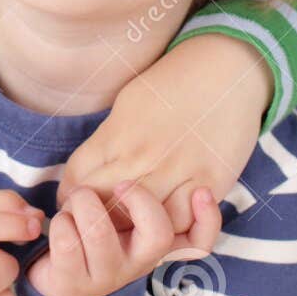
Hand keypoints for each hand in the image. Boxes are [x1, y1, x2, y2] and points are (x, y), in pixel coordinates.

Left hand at [26, 181, 222, 295]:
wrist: (56, 277)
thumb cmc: (93, 231)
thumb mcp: (121, 212)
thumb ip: (142, 190)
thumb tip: (164, 153)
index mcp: (154, 245)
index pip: (198, 243)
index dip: (208, 220)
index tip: (202, 191)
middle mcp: (137, 264)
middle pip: (158, 236)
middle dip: (137, 198)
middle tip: (121, 183)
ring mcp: (107, 276)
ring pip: (100, 231)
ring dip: (84, 202)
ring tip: (79, 198)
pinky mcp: (73, 283)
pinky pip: (67, 242)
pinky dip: (60, 222)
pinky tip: (62, 224)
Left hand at [59, 34, 269, 231]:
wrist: (225, 67)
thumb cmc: (173, 83)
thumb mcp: (127, 104)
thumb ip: (107, 141)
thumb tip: (85, 175)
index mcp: (117, 132)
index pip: (77, 178)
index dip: (71, 196)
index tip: (76, 203)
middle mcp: (143, 153)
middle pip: (103, 203)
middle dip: (95, 218)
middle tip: (98, 223)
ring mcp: (176, 168)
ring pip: (140, 219)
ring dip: (133, 228)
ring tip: (131, 228)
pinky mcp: (208, 180)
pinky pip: (181, 220)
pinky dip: (170, 227)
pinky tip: (166, 222)